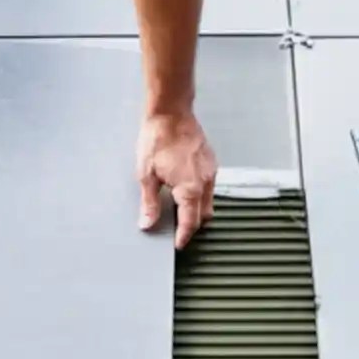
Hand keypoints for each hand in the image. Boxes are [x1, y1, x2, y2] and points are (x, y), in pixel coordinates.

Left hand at [135, 112, 217, 248]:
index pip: (190, 222)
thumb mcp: (146, 175)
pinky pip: (209, 187)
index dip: (183, 236)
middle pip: (203, 215)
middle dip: (191, 226)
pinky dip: (200, 195)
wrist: (170, 113)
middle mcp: (205, 181)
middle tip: (176, 231)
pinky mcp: (211, 162)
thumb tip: (147, 223)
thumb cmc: (158, 139)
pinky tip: (185, 191)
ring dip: (197, 210)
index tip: (178, 245)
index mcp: (190, 188)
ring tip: (179, 212)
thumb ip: (149, 203)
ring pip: (209, 201)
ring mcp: (211, 171)